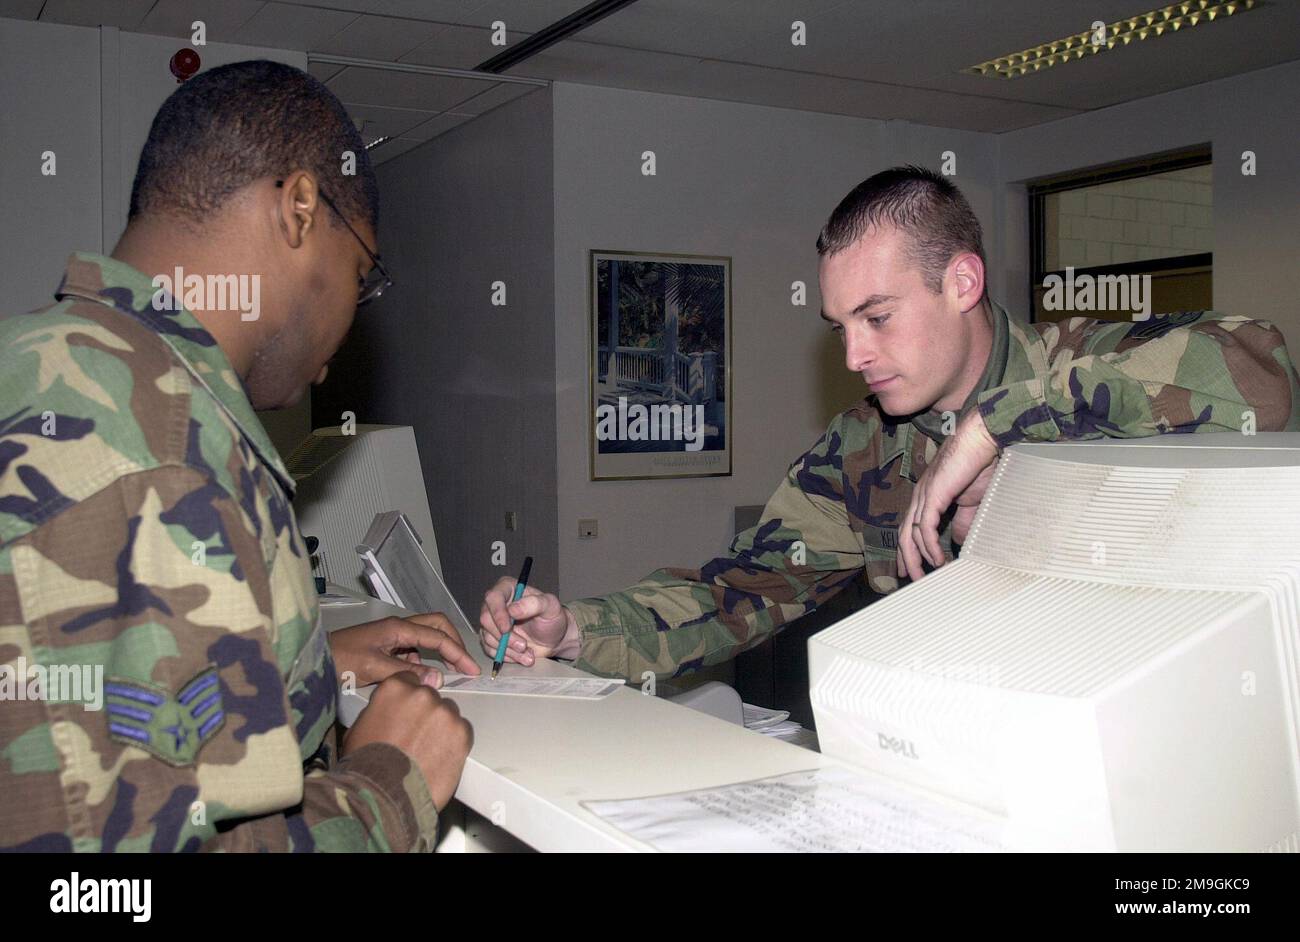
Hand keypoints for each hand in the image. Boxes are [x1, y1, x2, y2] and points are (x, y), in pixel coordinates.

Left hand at [329, 613, 479, 688]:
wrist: (315, 661)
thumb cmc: (341, 661)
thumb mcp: (375, 669)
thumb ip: (408, 673)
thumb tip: (438, 679)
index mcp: (398, 628)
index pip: (438, 637)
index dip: (458, 653)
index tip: (472, 670)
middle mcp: (397, 627)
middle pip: (437, 626)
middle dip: (454, 643)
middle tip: (465, 664)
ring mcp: (391, 636)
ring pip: (425, 636)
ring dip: (439, 650)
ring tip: (448, 671)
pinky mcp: (385, 646)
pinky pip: (412, 648)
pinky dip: (423, 659)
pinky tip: (420, 674)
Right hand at [343, 671, 472, 810]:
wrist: (383, 795)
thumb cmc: (365, 766)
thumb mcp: (359, 728)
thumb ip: (380, 710)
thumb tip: (388, 711)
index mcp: (395, 688)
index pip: (410, 681)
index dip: (408, 700)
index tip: (408, 713)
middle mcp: (423, 695)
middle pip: (431, 698)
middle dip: (425, 715)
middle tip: (415, 738)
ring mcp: (444, 713)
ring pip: (448, 714)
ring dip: (441, 728)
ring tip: (427, 751)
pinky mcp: (462, 733)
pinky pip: (462, 731)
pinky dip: (454, 743)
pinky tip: (439, 757)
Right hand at [478, 577, 577, 664]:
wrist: (554, 638)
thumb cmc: (552, 618)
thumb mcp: (551, 607)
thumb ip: (534, 603)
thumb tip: (512, 609)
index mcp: (508, 589)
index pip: (493, 597)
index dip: (498, 614)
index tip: (507, 628)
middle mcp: (496, 604)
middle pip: (486, 620)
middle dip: (505, 637)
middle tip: (523, 645)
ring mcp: (493, 622)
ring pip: (488, 637)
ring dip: (509, 650)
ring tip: (528, 653)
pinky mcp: (492, 638)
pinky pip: (490, 650)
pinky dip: (507, 656)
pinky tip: (522, 656)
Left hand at [897, 410, 1000, 581]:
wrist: (982, 440)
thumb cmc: (979, 465)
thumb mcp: (971, 501)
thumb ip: (963, 520)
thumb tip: (959, 540)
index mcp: (926, 497)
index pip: (910, 528)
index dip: (908, 550)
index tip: (911, 569)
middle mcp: (920, 496)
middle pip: (905, 534)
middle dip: (907, 559)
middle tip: (912, 579)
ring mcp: (924, 495)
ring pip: (912, 534)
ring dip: (918, 557)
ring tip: (926, 575)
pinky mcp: (933, 494)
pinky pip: (926, 526)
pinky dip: (929, 546)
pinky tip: (937, 559)